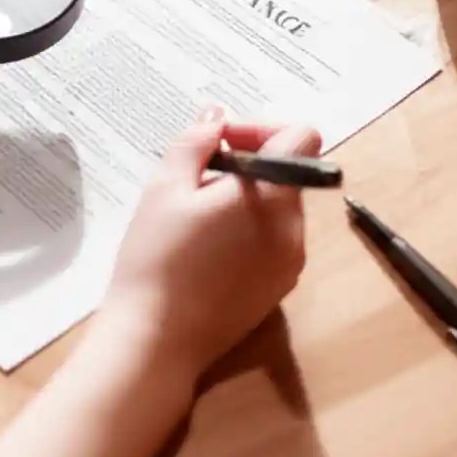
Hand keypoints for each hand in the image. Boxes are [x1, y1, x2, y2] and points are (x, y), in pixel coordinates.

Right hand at [98, 107, 320, 377]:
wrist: (156, 341)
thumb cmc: (156, 258)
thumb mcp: (164, 187)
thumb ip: (195, 142)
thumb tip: (217, 115)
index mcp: (271, 196)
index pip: (300, 136)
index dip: (261, 128)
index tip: (220, 143)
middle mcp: (294, 228)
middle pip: (288, 172)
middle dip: (248, 163)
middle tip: (197, 177)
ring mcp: (291, 262)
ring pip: (280, 208)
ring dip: (247, 198)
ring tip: (196, 215)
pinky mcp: (279, 289)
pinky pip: (274, 241)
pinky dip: (249, 230)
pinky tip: (206, 248)